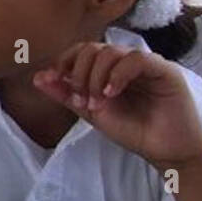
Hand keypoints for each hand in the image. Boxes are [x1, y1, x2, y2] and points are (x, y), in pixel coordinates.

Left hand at [33, 43, 201, 169]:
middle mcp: (125, 62)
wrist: (164, 152)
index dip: (64, 61)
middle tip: (81, 99)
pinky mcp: (164, 70)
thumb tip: (37, 77)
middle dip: (79, 73)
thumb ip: (66, 94)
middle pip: (92, 48)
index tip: (54, 79)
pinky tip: (111, 93)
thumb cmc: (132, 131)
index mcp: (108, 69)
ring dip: (95, 77)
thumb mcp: (91, 112)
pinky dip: (117, 75)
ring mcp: (145, 64)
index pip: (81, 51)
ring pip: (111, 52)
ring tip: (97, 101)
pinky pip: (136, 60)